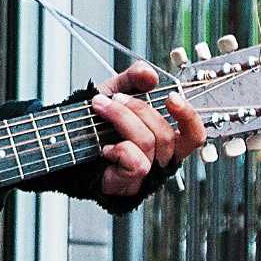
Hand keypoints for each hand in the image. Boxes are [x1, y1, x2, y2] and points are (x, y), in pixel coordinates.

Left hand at [90, 62, 206, 200]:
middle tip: (114, 98)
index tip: (171, 98)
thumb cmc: (96, 122)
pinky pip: (136, 162)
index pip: (193, 133)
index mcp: (165, 138)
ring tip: (101, 108)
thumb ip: (134, 79)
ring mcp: (146, 174)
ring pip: (148, 142)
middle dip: (137, 108)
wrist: (67, 143)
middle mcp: (160, 158)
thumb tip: (150, 76)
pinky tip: (104, 147)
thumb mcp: (116, 92)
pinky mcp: (130, 184)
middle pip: (165, 133)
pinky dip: (118, 149)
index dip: (188, 116)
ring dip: (122, 119)